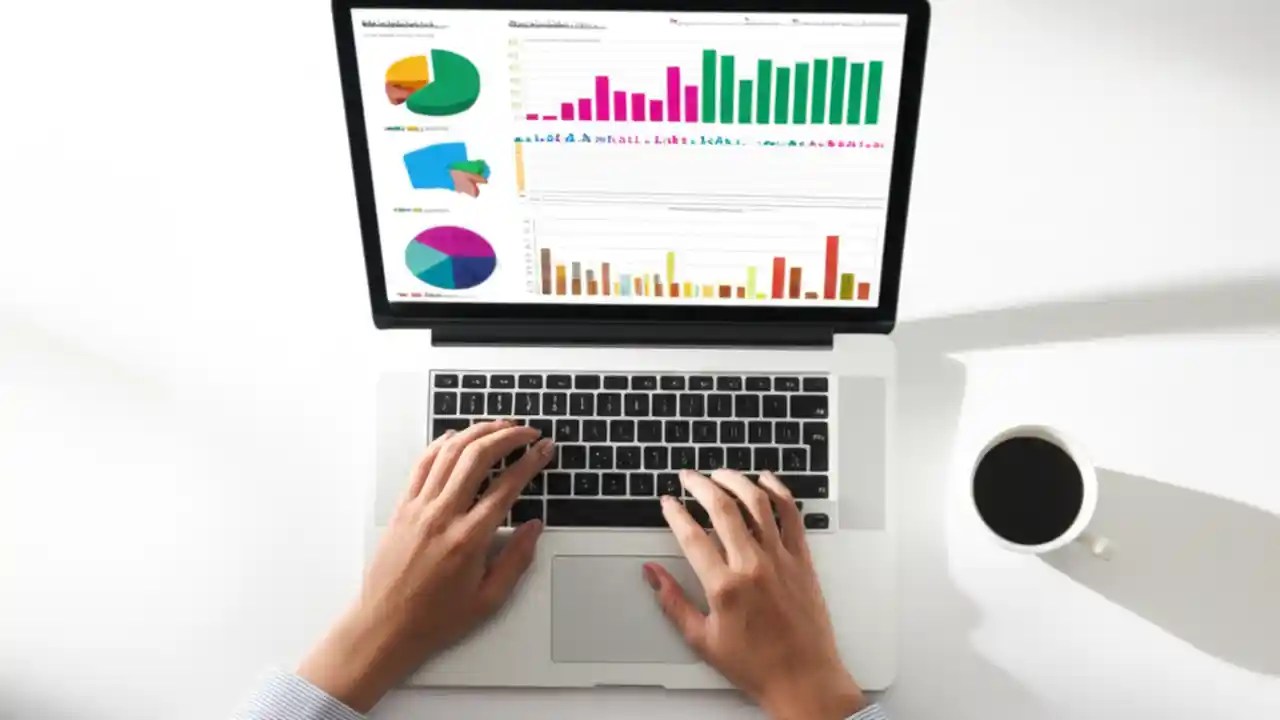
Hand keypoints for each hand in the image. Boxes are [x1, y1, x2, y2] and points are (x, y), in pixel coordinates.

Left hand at [298, 420, 552, 711]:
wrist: (384, 627)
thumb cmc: (433, 618)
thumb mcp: (488, 599)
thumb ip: (517, 559)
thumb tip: (535, 527)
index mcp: (468, 540)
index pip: (507, 486)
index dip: (531, 462)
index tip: (544, 450)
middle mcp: (442, 517)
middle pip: (478, 457)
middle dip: (507, 436)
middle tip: (527, 432)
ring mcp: (419, 508)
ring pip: (450, 452)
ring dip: (478, 432)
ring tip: (499, 426)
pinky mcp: (402, 508)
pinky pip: (422, 464)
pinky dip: (442, 444)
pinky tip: (457, 437)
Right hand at [645, 470, 865, 719]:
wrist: (803, 678)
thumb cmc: (755, 664)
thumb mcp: (702, 639)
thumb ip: (673, 602)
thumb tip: (651, 574)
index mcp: (724, 587)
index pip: (692, 536)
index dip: (675, 513)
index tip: (667, 502)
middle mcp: (753, 566)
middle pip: (722, 509)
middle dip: (699, 485)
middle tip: (688, 477)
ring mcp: (781, 559)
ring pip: (757, 503)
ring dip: (736, 480)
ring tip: (720, 473)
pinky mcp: (803, 560)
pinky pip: (791, 515)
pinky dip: (778, 492)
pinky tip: (765, 481)